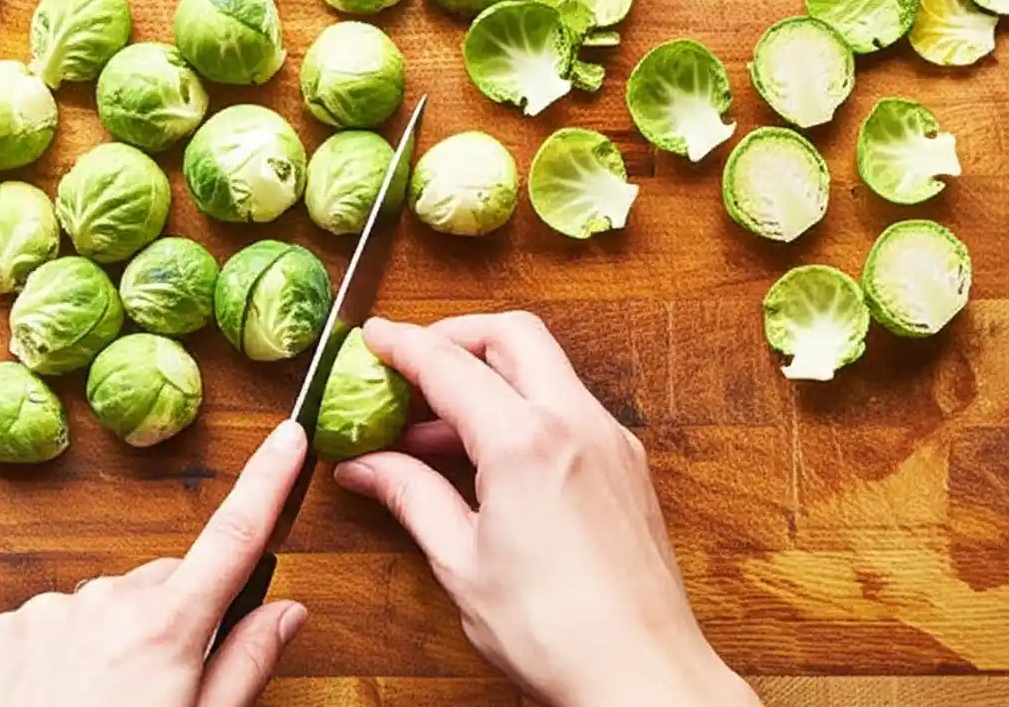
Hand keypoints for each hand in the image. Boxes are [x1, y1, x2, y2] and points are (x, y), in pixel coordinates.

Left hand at [0, 422, 309, 706]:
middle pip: (172, 580)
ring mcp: (53, 609)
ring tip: (111, 699)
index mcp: (168, 629)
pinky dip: (73, 643)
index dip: (269, 481)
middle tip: (173, 682)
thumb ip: (246, 663)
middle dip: (182, 614)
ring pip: (115, 599)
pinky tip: (67, 694)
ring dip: (123, 631)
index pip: (235, 538)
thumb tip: (289, 610)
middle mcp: (108, 602)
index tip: (290, 435)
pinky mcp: (8, 625)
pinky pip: (62, 615)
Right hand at [335, 314, 759, 706]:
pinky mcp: (627, 465)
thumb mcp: (461, 561)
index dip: (403, 344)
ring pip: (545, 368)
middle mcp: (577, 424)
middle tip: (412, 363)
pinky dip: (524, 408)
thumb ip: (411, 496)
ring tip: (434, 428)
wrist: (641, 675)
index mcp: (526, 442)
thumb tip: (367, 466)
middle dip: (456, 335)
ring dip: (490, 376)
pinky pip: (568, 408)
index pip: (450, 365)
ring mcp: (610, 440)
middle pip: (512, 335)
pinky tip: (488, 456)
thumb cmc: (556, 632)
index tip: (373, 338)